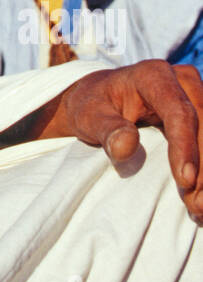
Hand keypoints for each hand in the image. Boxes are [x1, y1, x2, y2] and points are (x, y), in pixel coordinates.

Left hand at [37, 61, 202, 218]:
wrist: (100, 99)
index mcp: (154, 75)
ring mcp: (195, 96)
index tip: (186, 181)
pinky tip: (201, 195)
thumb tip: (126, 146)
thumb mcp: (89, 115)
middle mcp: (182, 81)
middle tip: (195, 203)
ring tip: (198, 206)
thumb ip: (106, 128)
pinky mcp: (200, 114)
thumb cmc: (94, 105)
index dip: (185, 146)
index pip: (178, 111)